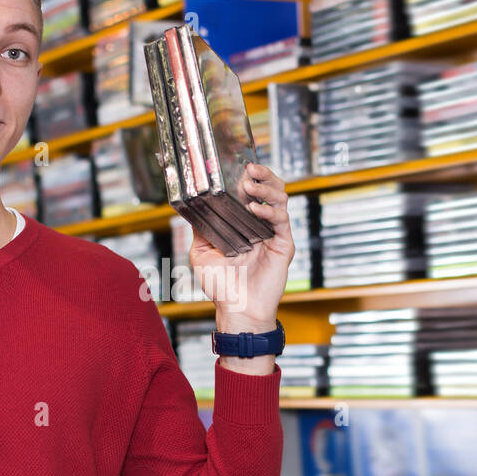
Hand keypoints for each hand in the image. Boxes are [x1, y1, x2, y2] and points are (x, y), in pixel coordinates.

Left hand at [189, 163, 293, 332]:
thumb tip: (193, 207)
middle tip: (250, 169)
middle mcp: (260, 225)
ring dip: (267, 187)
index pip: (249, 192)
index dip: (246, 176)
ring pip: (280, 199)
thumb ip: (201, 229)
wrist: (238, 310)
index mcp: (243, 224)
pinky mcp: (283, 244)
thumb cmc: (221, 286)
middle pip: (269, 189)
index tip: (237, 165)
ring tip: (251, 186)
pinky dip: (269, 211)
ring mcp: (273, 234)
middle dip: (262, 175)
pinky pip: (282, 220)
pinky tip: (255, 209)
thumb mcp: (202, 253)